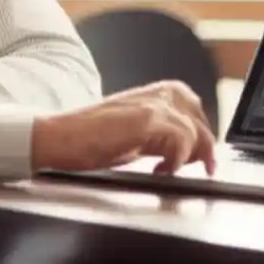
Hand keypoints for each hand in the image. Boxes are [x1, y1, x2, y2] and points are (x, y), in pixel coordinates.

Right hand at [30, 80, 216, 176]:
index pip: (194, 108)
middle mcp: (156, 94)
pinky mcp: (147, 120)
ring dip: (189, 156)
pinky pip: (181, 141)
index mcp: (153, 92)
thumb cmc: (88, 136)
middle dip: (203, 146)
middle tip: (203, 168)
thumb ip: (158, 135)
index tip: (203, 156)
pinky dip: (176, 161)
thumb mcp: (132, 131)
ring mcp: (153, 105)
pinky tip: (160, 170)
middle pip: (199, 119)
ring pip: (194, 131)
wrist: (59, 135)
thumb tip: (182, 152)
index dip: (201, 133)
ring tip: (170, 169)